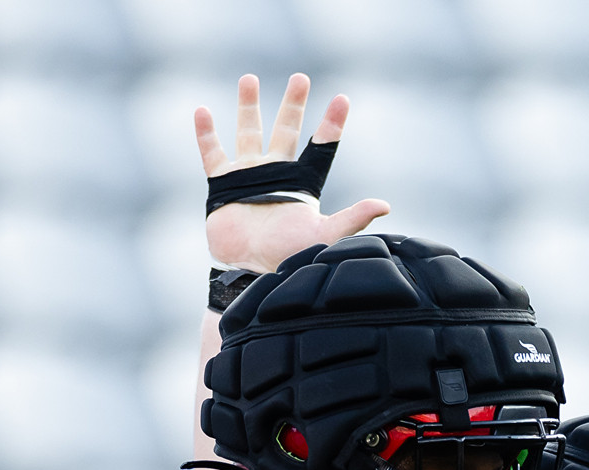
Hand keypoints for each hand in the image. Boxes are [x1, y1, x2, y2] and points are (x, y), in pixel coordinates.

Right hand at [196, 73, 390, 273]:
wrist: (251, 273)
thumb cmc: (289, 257)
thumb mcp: (324, 235)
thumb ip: (353, 218)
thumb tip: (386, 204)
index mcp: (302, 184)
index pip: (321, 148)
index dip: (331, 124)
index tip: (342, 98)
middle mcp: (277, 174)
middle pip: (286, 131)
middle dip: (293, 105)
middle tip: (301, 79)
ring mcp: (249, 176)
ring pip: (249, 133)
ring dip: (249, 106)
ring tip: (249, 78)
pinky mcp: (223, 186)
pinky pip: (212, 154)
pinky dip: (206, 134)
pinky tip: (202, 111)